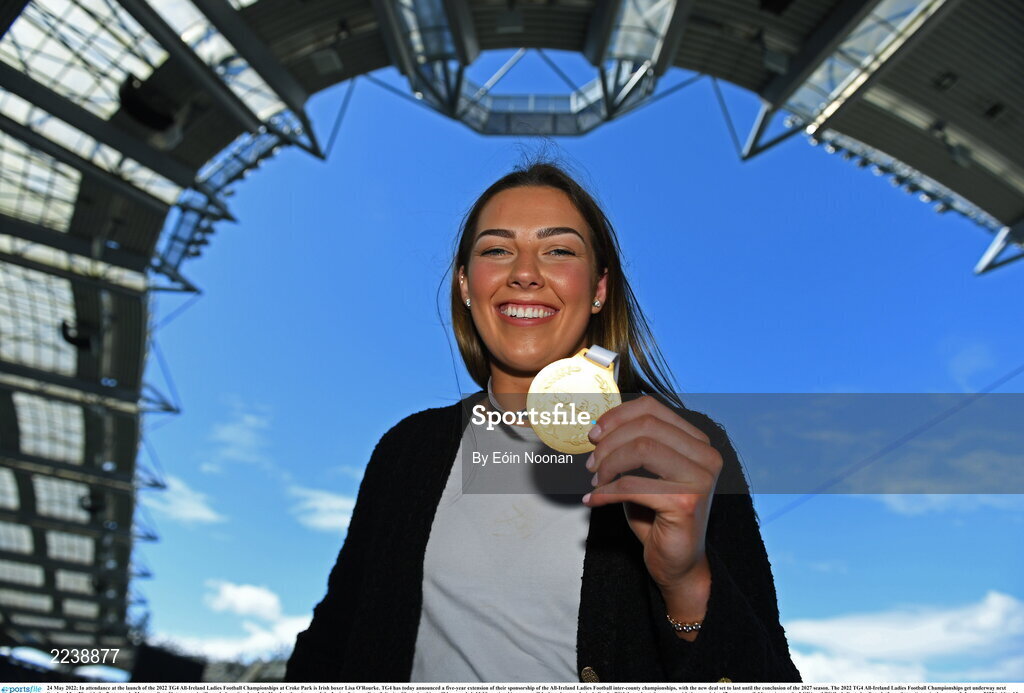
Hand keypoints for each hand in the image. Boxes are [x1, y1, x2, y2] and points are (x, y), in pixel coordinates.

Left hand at [582, 395, 721, 615]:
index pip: (653, 408)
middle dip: (609, 443)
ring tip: (595, 481)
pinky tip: (593, 500)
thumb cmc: (658, 515)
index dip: (617, 416)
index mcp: (698, 441)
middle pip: (646, 427)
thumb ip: (634, 445)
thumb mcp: (646, 472)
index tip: (594, 433)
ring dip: (609, 464)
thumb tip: (598, 426)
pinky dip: (605, 492)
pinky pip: (632, 486)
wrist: (678, 563)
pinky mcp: (685, 503)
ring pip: (641, 449)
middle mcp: (706, 456)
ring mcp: (699, 478)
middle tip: (590, 463)